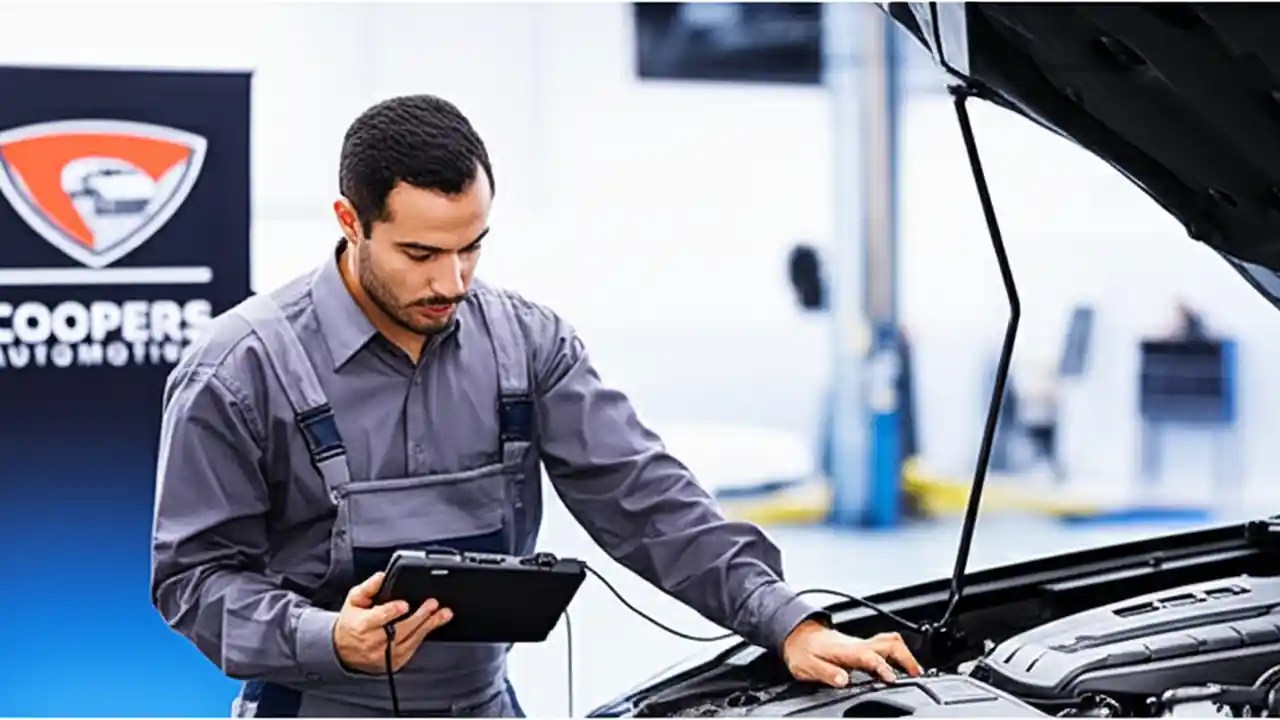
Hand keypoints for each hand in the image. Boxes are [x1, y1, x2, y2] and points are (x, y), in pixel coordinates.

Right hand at [332, 571, 452, 673]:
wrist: (343, 650)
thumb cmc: (351, 623)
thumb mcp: (353, 601)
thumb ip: (368, 587)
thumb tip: (382, 577)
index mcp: (362, 625)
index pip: (379, 618)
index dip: (392, 611)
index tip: (404, 604)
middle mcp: (374, 643)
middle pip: (400, 630)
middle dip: (419, 617)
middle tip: (432, 605)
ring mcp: (385, 655)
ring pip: (410, 641)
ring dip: (428, 626)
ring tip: (442, 614)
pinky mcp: (394, 663)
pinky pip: (412, 649)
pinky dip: (423, 636)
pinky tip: (432, 625)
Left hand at [781, 620, 922, 686]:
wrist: (795, 634)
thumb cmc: (802, 650)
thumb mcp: (807, 665)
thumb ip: (827, 673)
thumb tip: (843, 680)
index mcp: (846, 650)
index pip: (870, 657)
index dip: (882, 668)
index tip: (892, 679)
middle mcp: (857, 644)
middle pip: (889, 643)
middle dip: (906, 657)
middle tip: (917, 674)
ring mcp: (860, 644)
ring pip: (889, 642)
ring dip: (905, 654)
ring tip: (915, 671)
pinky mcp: (860, 646)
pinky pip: (884, 646)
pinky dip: (897, 653)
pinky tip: (900, 665)